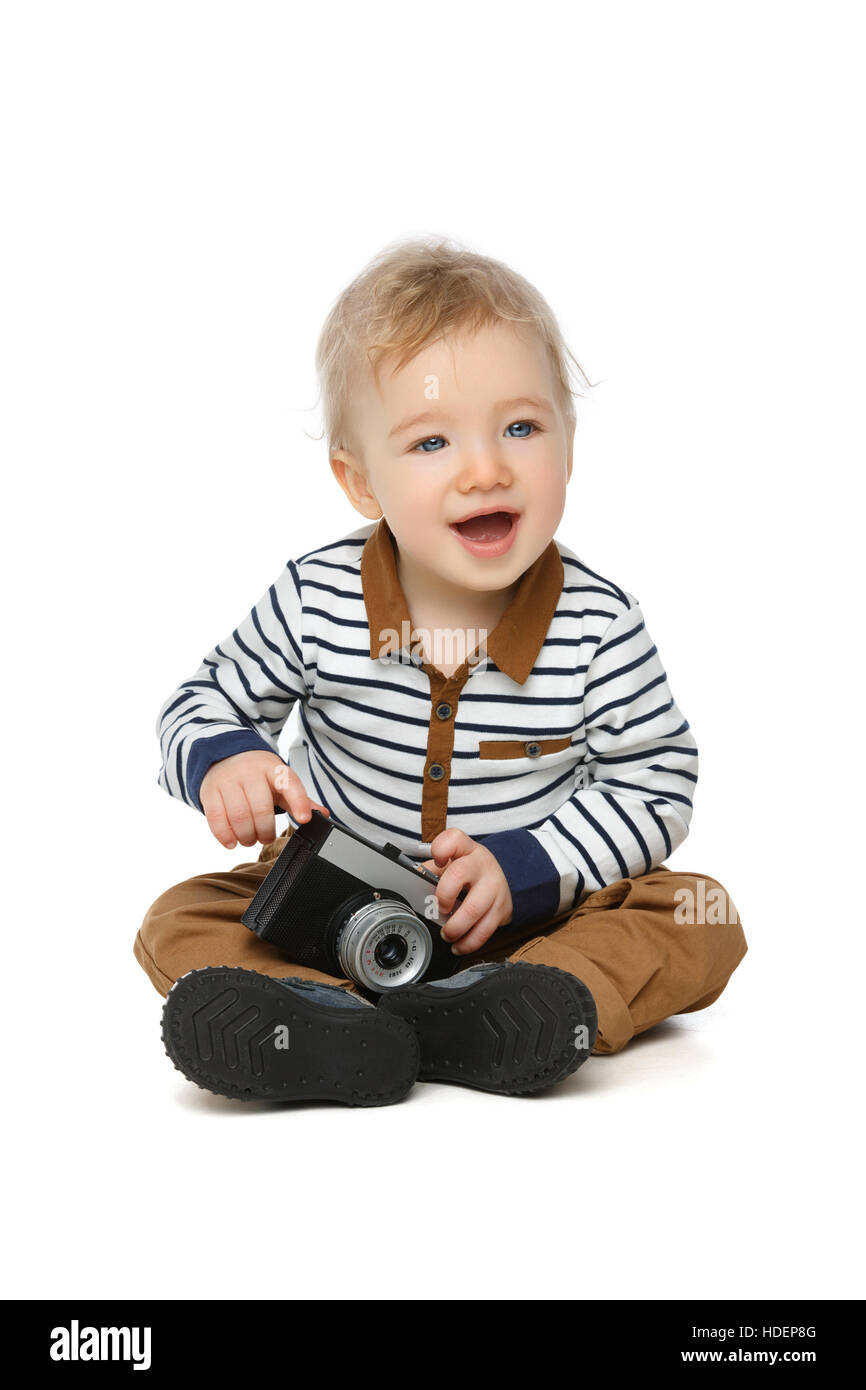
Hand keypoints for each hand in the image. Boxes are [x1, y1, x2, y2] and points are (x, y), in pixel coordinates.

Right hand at [199, 750, 328, 848]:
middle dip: (265, 831)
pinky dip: (224, 836)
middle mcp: (250, 772)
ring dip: (246, 836)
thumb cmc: (257, 775)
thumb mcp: (279, 782)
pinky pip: (215, 818)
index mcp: (273, 768)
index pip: (289, 784)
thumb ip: (299, 799)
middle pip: (261, 808)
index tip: (304, 819)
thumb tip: (322, 814)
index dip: (298, 802)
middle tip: (266, 837)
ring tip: (250, 839)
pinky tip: (232, 842)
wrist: (224, 755)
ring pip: (239, 815)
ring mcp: (228, 781)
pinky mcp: (209, 791)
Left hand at [421, 828, 511, 954]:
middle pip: (459, 874)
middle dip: (443, 897)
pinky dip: (468, 943)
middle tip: (438, 909)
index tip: (437, 860)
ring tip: (447, 934)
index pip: (454, 839)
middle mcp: (482, 865)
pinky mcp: (502, 908)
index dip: (442, 849)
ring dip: (455, 927)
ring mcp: (494, 887)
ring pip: (473, 909)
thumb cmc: (469, 872)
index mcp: (466, 850)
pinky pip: (485, 930)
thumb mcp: (452, 863)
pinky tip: (459, 946)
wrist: (500, 880)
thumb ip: (432, 872)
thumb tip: (411, 887)